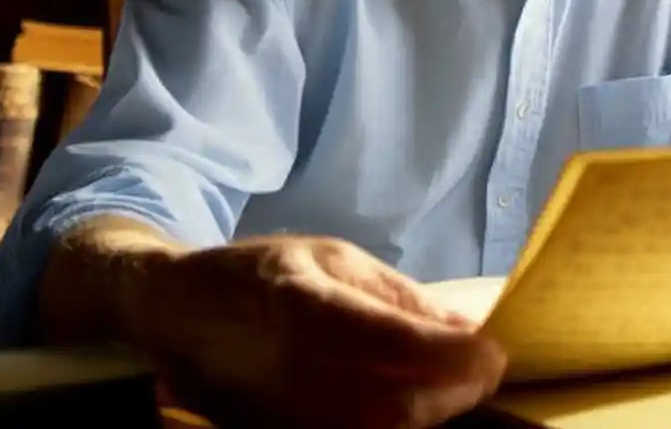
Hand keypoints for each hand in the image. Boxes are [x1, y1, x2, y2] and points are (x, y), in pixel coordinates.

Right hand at [137, 236, 507, 428]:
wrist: (176, 313)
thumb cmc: (261, 274)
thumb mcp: (332, 259)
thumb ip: (398, 297)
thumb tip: (466, 327)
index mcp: (303, 304)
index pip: (394, 342)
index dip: (454, 355)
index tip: (493, 351)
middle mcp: (290, 366)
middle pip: (397, 400)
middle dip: (456, 388)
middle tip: (484, 367)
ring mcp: (280, 411)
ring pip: (382, 428)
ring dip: (433, 409)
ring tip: (455, 381)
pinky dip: (399, 423)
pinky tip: (415, 400)